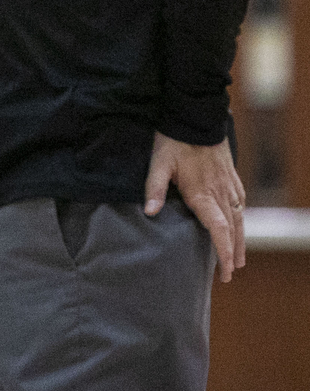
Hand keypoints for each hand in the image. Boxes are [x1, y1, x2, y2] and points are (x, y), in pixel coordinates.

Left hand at [144, 131, 245, 281]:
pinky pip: (240, 203)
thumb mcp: (159, 163)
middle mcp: (220, 193)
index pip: (218, 230)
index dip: (222, 252)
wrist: (195, 116)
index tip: (226, 272)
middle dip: (232, 253)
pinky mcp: (231, 176)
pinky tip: (238, 224)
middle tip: (230, 273)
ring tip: (238, 257)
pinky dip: (240, 219)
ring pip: (239, 218)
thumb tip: (150, 213)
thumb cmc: (174, 140)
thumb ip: (154, 188)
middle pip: (232, 230)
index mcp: (203, 194)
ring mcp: (228, 185)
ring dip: (239, 239)